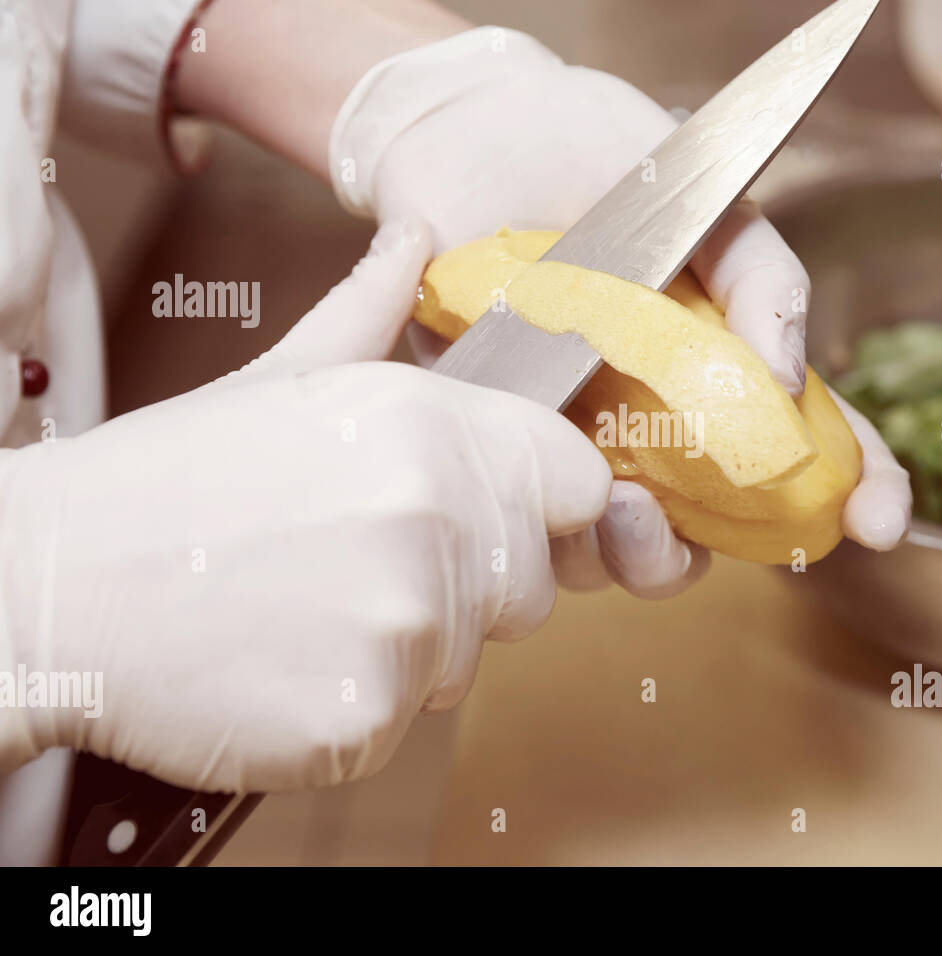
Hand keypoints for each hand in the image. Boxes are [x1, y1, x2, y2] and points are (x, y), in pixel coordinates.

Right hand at [0, 220, 610, 791]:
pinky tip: (279, 667)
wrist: (49, 589)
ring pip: (464, 662)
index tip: (482, 522)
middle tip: (348, 568)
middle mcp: (432, 517)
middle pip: (528, 587)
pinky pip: (402, 725)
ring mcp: (402, 623)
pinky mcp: (366, 717)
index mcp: (426, 424)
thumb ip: (368, 312)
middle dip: (463, 590)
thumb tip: (417, 238)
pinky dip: (350, 712)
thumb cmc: (164, 488)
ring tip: (299, 612)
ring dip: (399, 653)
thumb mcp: (276, 381)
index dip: (538, 510)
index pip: (578, 485)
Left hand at [329, 26, 910, 597]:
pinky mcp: (506, 445)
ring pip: (617, 550)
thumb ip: (765, 282)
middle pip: (709, 531)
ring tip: (616, 502)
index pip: (807, 450)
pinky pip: (533, 521)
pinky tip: (541, 469)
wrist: (478, 133)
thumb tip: (786, 379)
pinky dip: (547, 522)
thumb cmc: (606, 169)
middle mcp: (657, 428)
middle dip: (702, 552)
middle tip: (674, 519)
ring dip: (630, 552)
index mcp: (722, 377)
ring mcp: (580, 444)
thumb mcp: (710, 209)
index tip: (877, 522)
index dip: (856, 491)